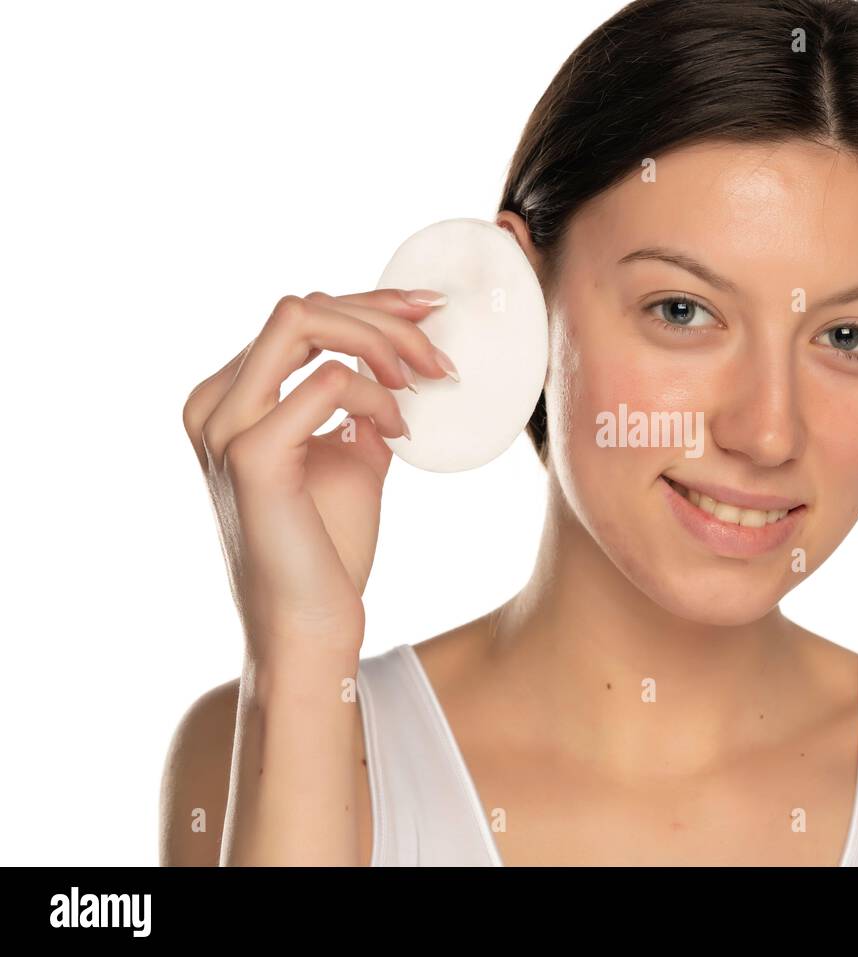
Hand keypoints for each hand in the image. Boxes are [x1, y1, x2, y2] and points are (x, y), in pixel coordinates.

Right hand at [181, 288, 453, 660]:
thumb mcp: (353, 456)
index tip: (430, 312)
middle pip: (302, 308)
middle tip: (439, 357)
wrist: (312, 625)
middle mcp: (213, 404)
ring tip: (422, 383)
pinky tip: (397, 429)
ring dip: (380, 342)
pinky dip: (374, 396)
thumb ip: (362, 404)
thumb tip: (399, 358)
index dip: (370, 304)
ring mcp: (223, 426)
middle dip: (383, 318)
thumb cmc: (330, 549)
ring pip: (304, 320)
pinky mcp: (250, 455)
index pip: (298, 319)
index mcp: (229, 399)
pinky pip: (326, 383)